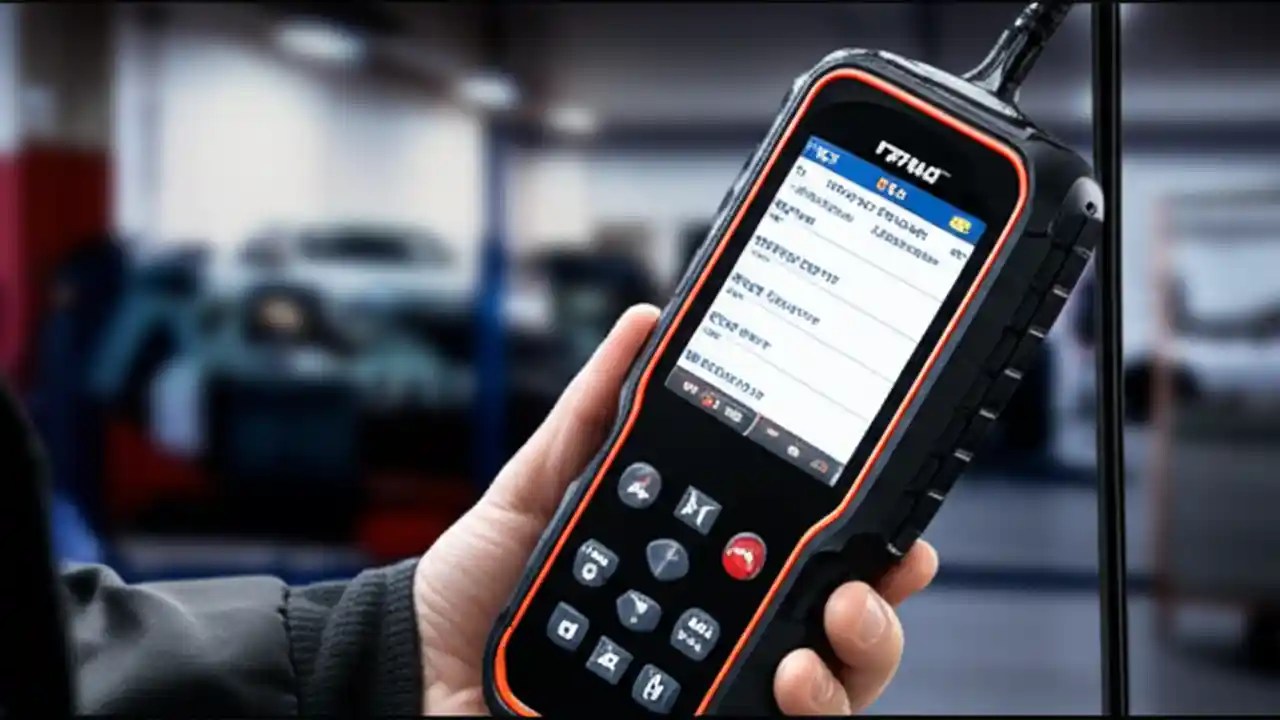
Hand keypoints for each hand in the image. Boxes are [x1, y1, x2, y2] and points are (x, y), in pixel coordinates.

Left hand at [414, 304, 939, 714]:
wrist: (417, 666)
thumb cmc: (481, 585)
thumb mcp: (539, 486)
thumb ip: (594, 413)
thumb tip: (643, 325)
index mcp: (703, 572)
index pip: (803, 560)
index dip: (863, 544)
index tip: (894, 521)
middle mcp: (721, 638)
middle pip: (839, 632)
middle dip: (878, 609)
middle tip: (863, 581)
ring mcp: (709, 694)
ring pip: (826, 696)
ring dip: (852, 666)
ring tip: (817, 637)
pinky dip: (800, 713)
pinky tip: (780, 682)